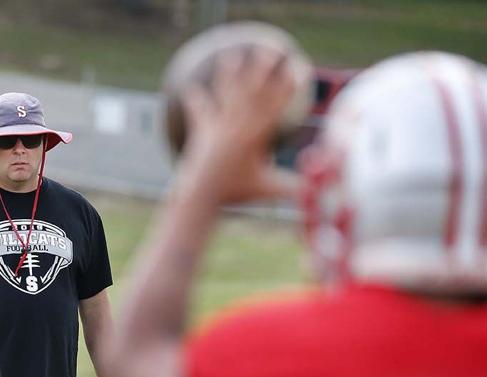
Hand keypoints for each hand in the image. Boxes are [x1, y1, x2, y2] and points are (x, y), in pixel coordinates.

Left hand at [180, 47, 297, 203]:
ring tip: (231, 56)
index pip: (278, 103)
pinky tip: (189, 88)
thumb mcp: (268, 188)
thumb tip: (318, 189)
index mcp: (257, 134)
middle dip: (263, 68)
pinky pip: (199, 109)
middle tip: (272, 51)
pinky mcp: (202, 129)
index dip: (290, 84)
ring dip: (229, 72)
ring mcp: (218, 124)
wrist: (202, 193)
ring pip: (226, 91)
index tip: (299, 68)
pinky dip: (194, 99)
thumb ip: (294, 186)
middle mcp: (238, 124)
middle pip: (253, 89)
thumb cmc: (236, 192)